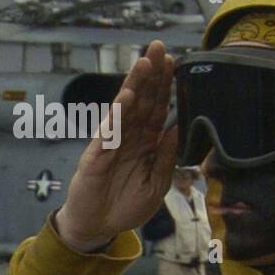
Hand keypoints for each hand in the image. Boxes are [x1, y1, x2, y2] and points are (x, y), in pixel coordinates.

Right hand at [55, 42, 178, 251]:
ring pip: (125, 108)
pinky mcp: (97, 155)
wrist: (98, 227)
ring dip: (134, 85)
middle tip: (159, 47)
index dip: (165, 86)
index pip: (158, 108)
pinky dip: (117, 114)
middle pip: (142, 99)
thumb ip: (166, 157)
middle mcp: (129, 136)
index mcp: (145, 142)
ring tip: (145, 63)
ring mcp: (111, 143)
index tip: (174, 62)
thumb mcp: (156, 184)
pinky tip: (126, 97)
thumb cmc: (125, 205)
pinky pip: (108, 131)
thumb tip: (178, 129)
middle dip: (151, 74)